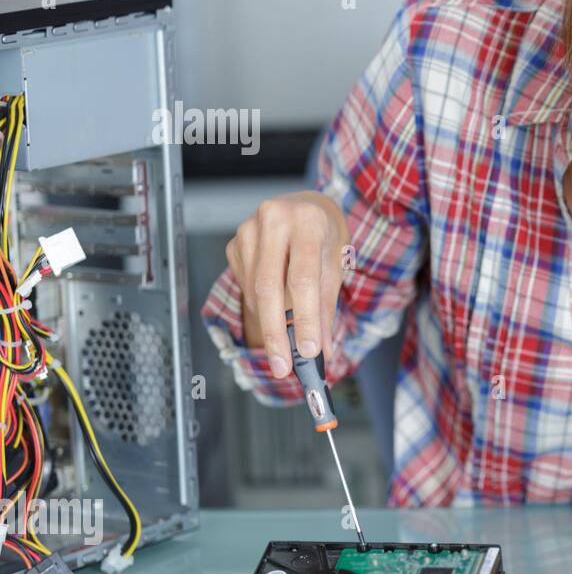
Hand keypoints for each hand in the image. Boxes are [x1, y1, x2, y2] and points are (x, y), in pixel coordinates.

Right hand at [225, 191, 349, 377]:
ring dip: (270, 322)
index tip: (308, 351)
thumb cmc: (325, 235)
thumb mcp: (336, 265)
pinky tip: (274, 302)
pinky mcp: (233, 242)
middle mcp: (273, 219)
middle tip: (283, 367)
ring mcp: (248, 229)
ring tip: (286, 339)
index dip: (305, 318)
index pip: (303, 279)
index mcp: (307, 221)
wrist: (308, 206)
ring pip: (255, 291)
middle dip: (276, 333)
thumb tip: (320, 351)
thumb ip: (326, 307)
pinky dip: (260, 304)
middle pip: (269, 287)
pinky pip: (246, 285)